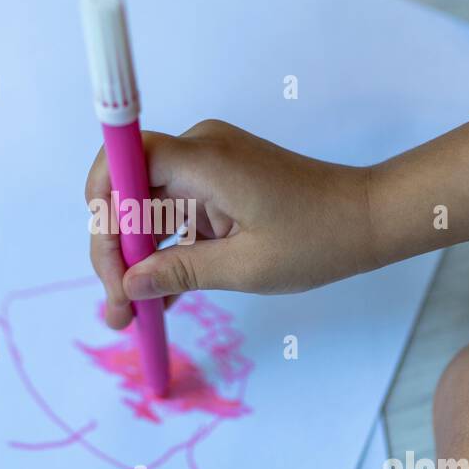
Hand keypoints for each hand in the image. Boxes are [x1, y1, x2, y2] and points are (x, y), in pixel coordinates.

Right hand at [85, 119, 377, 329]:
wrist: (367, 218)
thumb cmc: (316, 239)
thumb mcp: (245, 267)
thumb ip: (180, 272)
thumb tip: (128, 286)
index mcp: (204, 159)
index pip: (124, 162)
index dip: (102, 207)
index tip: (107, 260)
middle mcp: (199, 150)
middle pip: (130, 193)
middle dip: (116, 252)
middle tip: (116, 310)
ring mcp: (207, 166)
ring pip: (148, 210)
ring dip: (136, 261)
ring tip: (130, 317)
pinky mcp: (216, 184)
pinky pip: (175, 215)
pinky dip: (165, 253)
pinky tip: (157, 300)